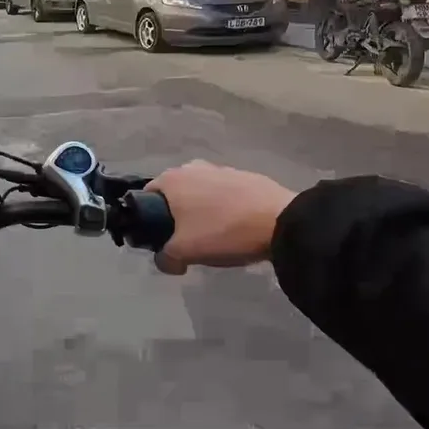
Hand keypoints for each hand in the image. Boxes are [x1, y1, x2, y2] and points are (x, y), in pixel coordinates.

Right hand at [145, 160, 297, 274]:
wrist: (280, 222)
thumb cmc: (223, 232)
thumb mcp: (185, 252)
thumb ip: (165, 258)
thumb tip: (166, 261)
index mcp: (172, 179)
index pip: (147, 195)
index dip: (149, 219)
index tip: (162, 238)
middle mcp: (193, 167)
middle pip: (176, 194)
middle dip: (178, 215)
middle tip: (188, 240)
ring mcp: (222, 169)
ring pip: (202, 193)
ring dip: (203, 211)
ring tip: (216, 236)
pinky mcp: (246, 176)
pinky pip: (226, 194)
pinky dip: (226, 208)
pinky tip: (237, 228)